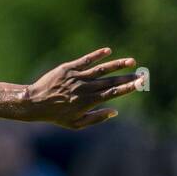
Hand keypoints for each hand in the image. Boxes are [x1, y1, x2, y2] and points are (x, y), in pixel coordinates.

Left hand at [23, 48, 142, 128]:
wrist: (33, 103)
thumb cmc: (55, 115)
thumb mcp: (75, 124)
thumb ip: (96, 118)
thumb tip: (115, 111)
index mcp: (88, 102)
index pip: (113, 93)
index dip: (128, 88)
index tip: (140, 84)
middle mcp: (84, 89)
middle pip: (111, 81)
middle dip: (128, 78)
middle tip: (142, 74)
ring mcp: (76, 78)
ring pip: (101, 69)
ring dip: (118, 64)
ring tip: (131, 61)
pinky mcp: (68, 69)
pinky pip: (85, 60)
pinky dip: (97, 55)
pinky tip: (108, 51)